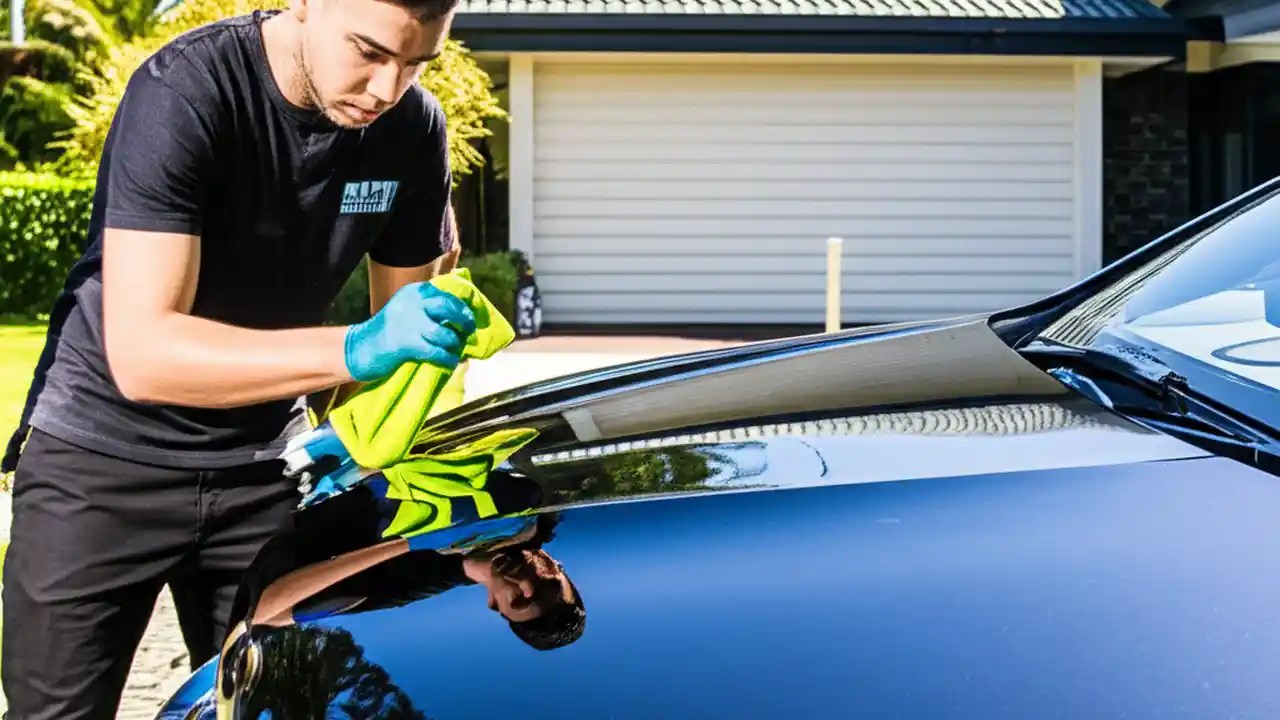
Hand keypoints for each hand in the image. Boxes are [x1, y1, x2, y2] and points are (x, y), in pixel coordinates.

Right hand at [343, 282, 476, 381]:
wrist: (360, 347)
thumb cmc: (388, 331)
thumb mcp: (406, 309)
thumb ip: (428, 307)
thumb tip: (460, 314)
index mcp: (413, 292)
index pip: (445, 295)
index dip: (461, 307)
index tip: (468, 317)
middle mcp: (412, 303)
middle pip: (449, 308)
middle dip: (464, 320)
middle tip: (470, 330)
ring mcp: (409, 323)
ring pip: (445, 333)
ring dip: (454, 343)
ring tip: (455, 349)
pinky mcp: (407, 344)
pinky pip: (437, 352)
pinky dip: (447, 358)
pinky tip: (450, 361)